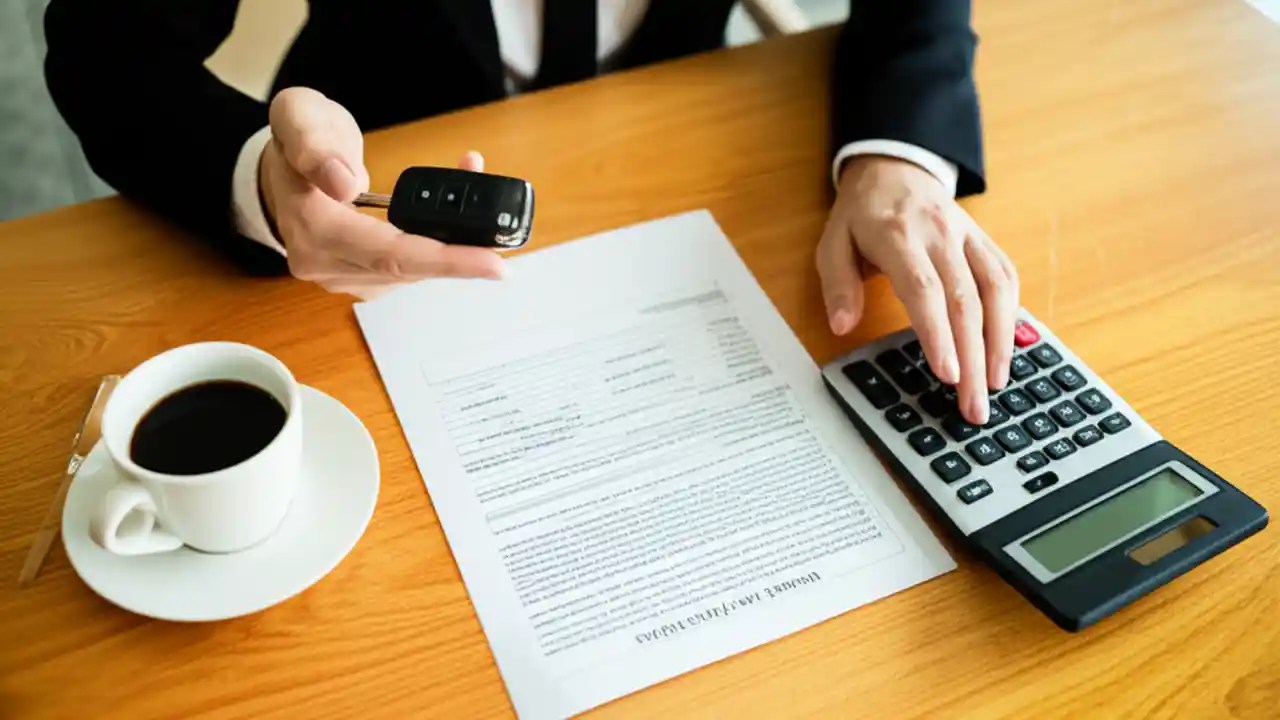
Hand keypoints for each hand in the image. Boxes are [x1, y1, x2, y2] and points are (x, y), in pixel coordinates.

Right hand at [260, 87, 504, 298]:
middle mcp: (324, 264)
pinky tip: (453, 223)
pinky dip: (437, 247)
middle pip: (410, 268)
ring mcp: (341, 276)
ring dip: (452, 244)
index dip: (446, 260)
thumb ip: (316, 145)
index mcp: (312, 227)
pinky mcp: (360, 278)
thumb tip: (343, 183)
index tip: (494, 263)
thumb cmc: (297, 140)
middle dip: (462, 249)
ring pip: (413, 270)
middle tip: (505, 232)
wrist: (280, 170)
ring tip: (477, 196)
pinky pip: (408, 268)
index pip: (389, 254)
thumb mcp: (299, 118)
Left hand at [816, 156, 1018, 424]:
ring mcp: (968, 236)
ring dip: (1001, 341)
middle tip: (975, 404)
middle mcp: (940, 235)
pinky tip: (1006, 349)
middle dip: (975, 358)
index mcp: (898, 237)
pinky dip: (1011, 315)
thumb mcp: (832, 243)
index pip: (925, 290)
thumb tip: (841, 326)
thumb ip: (837, 284)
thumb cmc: (861, 215)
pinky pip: (1006, 277)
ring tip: (997, 384)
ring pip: (996, 290)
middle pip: (965, 301)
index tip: (948, 374)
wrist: (894, 167)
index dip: (938, 334)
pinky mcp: (985, 241)